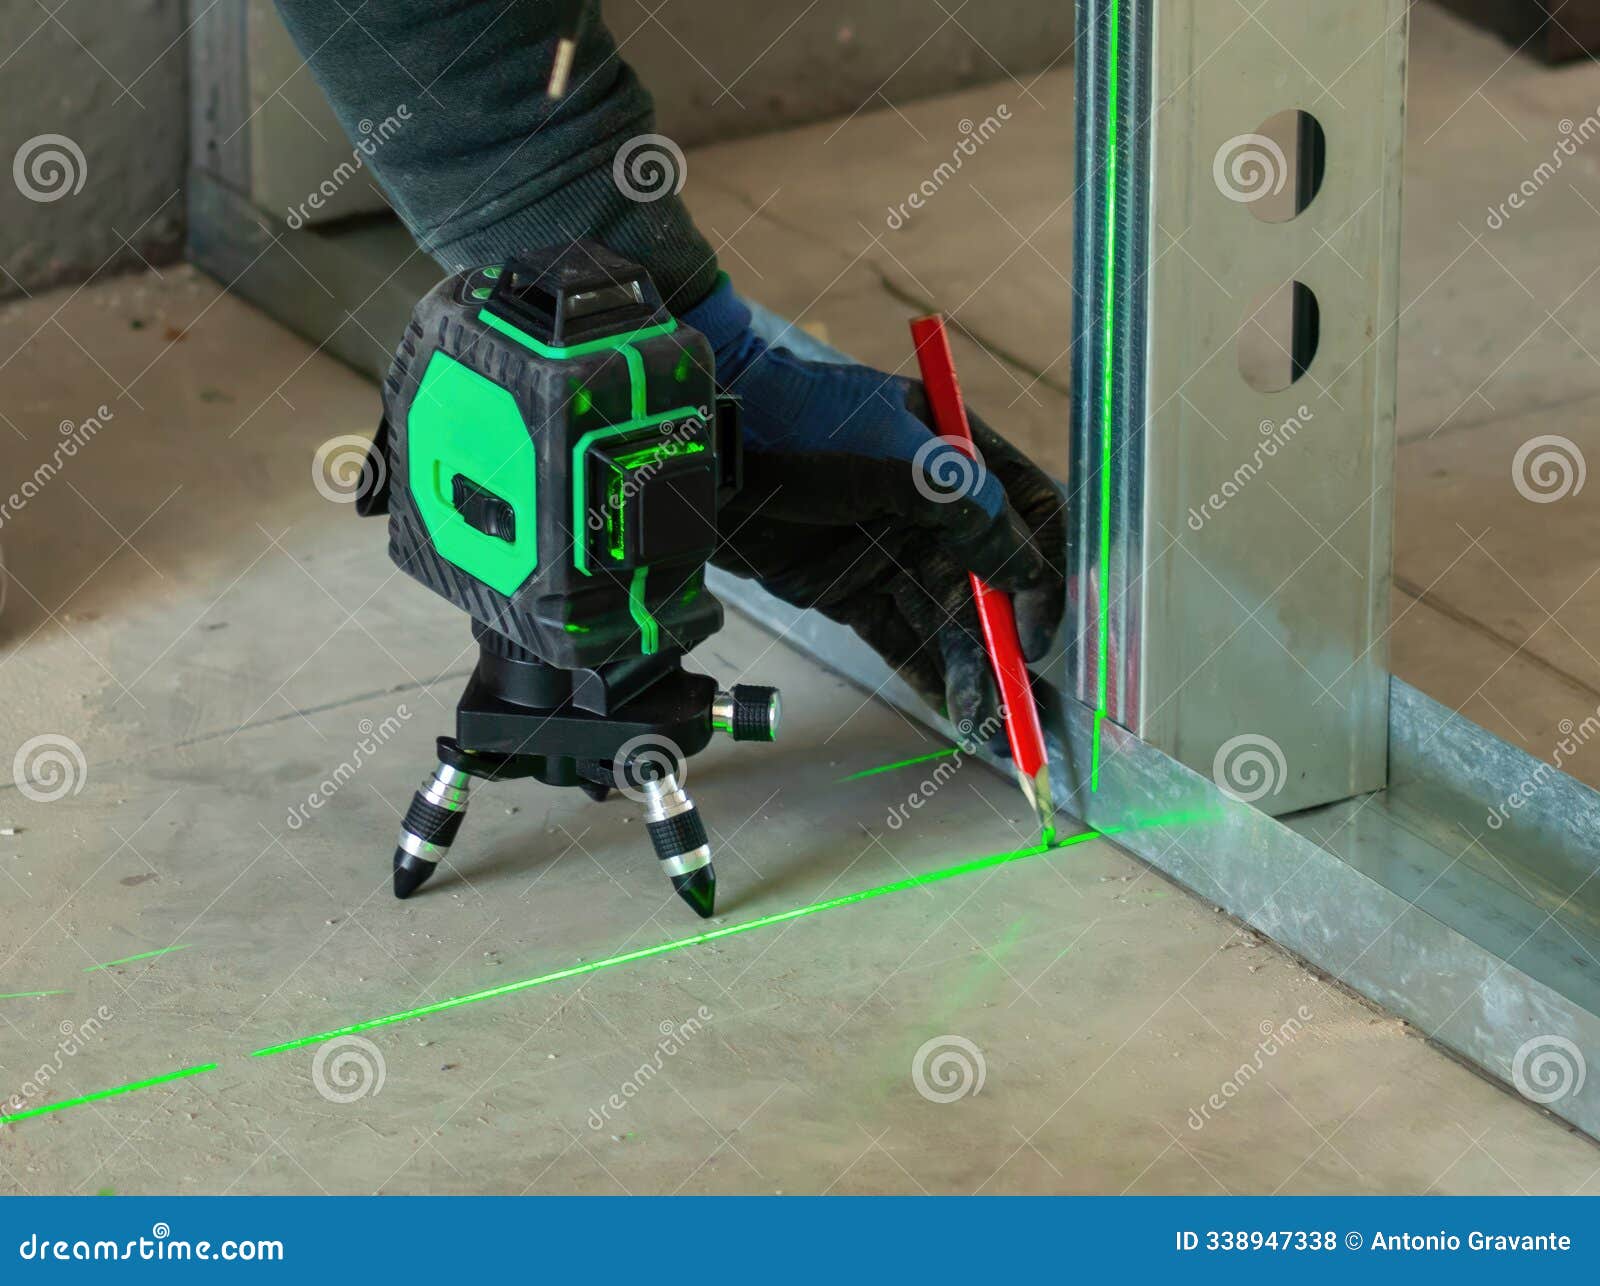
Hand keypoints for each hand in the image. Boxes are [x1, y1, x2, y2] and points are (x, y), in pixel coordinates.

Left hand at [680, 277, 1066, 744]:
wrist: (704, 446)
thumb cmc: (802, 425)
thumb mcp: (898, 460)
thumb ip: (968, 510)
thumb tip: (1024, 567)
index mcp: (956, 454)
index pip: (1028, 513)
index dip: (1043, 571)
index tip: (1043, 626)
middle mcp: (931, 506)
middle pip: (989, 579)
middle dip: (1005, 638)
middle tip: (1018, 697)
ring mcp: (888, 548)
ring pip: (944, 616)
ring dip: (969, 666)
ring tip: (983, 716)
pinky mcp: (847, 588)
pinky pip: (897, 634)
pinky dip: (924, 670)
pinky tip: (951, 705)